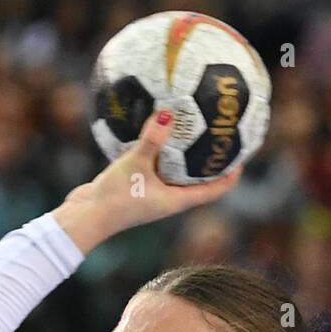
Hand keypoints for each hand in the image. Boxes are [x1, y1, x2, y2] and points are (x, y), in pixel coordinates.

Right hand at [55, 111, 242, 250]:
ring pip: (180, 173)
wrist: (86, 216)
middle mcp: (171, 200)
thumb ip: (152, 140)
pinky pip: (160, 167)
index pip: (216, 189)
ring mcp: (155, 194)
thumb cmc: (114, 197)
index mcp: (178, 200)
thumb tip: (168, 115)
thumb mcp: (135, 164)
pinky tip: (161, 132)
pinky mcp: (140, 186)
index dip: (232, 174)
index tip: (243, 154)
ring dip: (189, 155)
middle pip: (201, 180)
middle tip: (223, 136)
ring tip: (197, 129)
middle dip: (214, 161)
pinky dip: (165, 152)